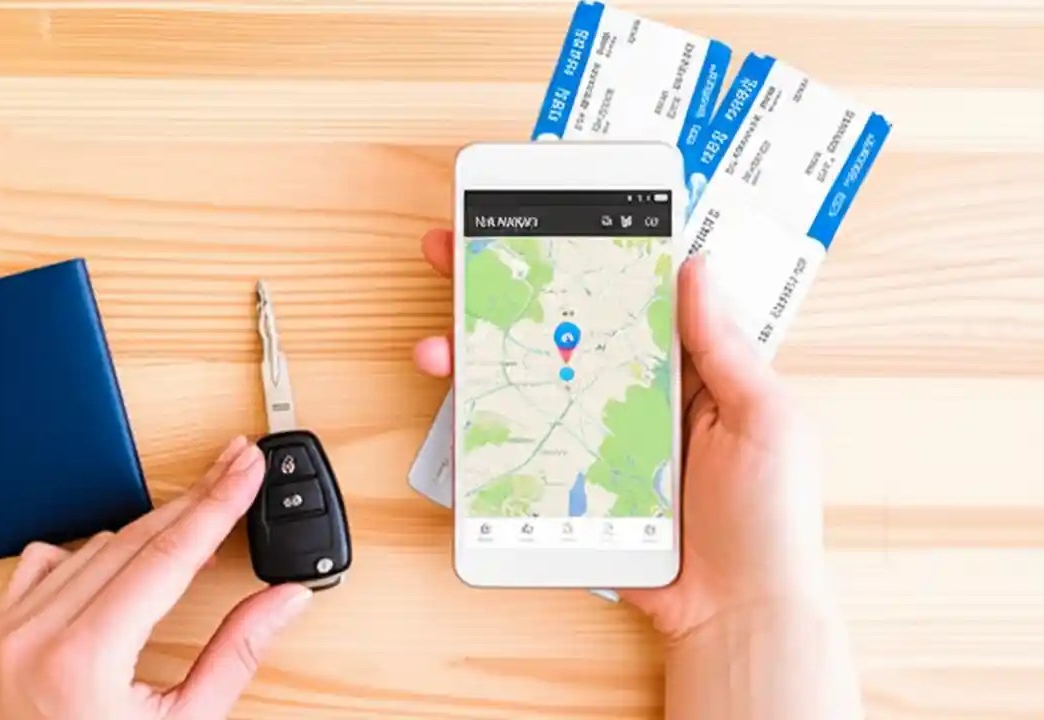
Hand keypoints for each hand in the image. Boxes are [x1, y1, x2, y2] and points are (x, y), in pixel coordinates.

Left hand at [0, 438, 312, 719]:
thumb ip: (235, 655)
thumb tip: (283, 600)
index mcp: (83, 659)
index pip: (169, 555)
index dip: (218, 503)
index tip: (246, 468)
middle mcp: (34, 635)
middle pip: (134, 537)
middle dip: (195, 498)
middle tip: (236, 467)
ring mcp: (5, 634)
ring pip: (91, 545)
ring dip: (148, 530)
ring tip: (196, 522)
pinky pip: (44, 565)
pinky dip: (89, 553)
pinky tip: (121, 556)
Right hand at [413, 228, 828, 638]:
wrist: (736, 614)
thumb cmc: (770, 519)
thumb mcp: (765, 419)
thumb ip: (725, 347)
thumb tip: (693, 267)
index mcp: (687, 368)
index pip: (628, 296)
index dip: (584, 257)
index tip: (541, 221)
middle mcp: (634, 393)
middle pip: (563, 330)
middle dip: (506, 291)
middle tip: (457, 254)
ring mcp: (597, 436)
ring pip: (531, 382)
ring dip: (478, 357)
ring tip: (438, 343)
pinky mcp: (573, 481)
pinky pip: (523, 444)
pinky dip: (483, 426)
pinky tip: (456, 409)